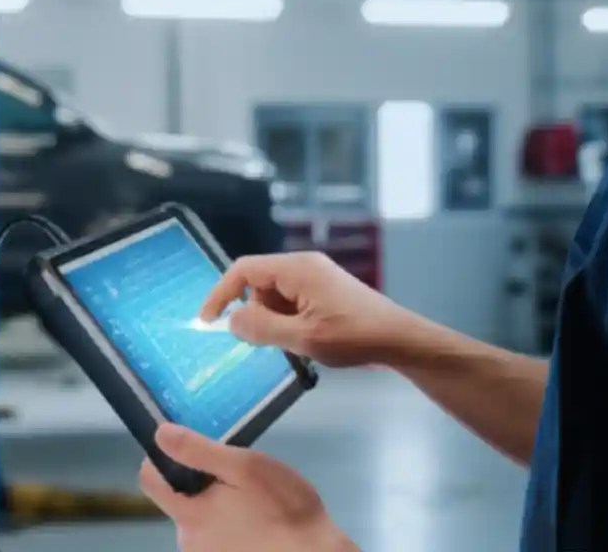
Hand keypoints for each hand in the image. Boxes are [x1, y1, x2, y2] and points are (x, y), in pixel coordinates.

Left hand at [139, 424, 357, 551]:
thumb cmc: (284, 509)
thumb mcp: (246, 468)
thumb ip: (199, 451)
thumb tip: (160, 434)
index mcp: (190, 514)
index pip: (149, 480)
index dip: (159, 459)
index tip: (182, 449)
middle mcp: (188, 541)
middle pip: (178, 499)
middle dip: (198, 483)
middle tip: (234, 474)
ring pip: (199, 518)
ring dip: (217, 505)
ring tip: (251, 499)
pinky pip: (214, 535)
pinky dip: (228, 524)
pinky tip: (255, 520)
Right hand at [201, 252, 427, 367]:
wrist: (399, 339)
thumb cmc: (355, 337)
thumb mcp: (303, 338)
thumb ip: (262, 328)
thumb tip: (231, 321)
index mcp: (297, 269)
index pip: (243, 270)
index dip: (220, 294)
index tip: (208, 321)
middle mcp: (304, 265)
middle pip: (257, 282)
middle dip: (253, 312)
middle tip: (265, 342)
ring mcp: (315, 275)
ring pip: (273, 294)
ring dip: (272, 319)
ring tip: (294, 343)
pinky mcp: (324, 289)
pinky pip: (290, 299)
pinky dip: (287, 319)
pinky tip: (304, 339)